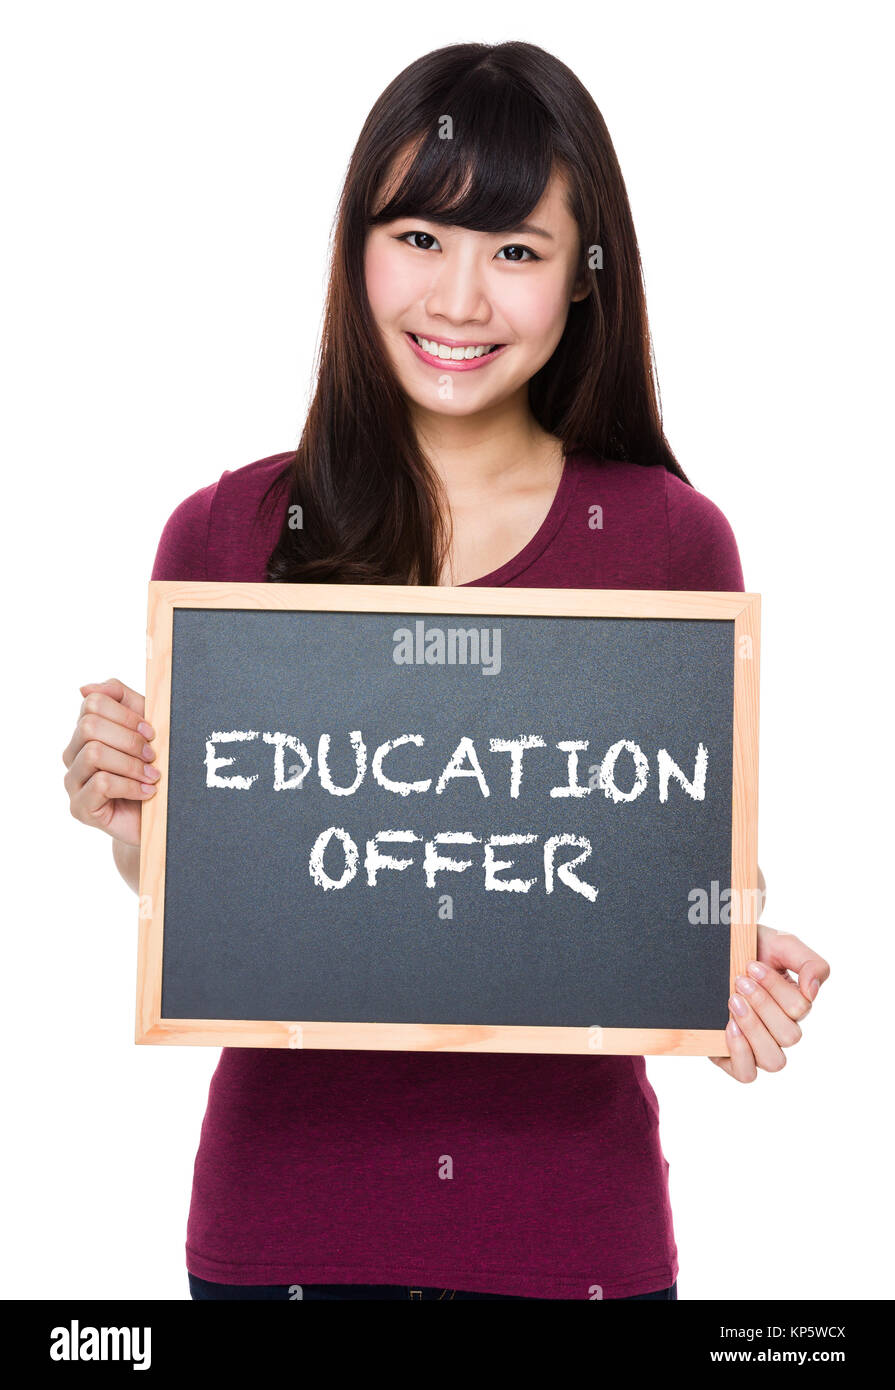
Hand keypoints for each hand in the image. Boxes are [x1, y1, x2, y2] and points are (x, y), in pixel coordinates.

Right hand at [62, 677, 157, 846]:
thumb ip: (122, 700)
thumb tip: (85, 688)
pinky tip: (147, 792)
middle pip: (90, 726)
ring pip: (94, 753)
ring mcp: (73, 781)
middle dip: (129, 739)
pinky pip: (101, 784)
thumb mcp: (145, 728)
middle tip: (153, 756)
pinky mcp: (80, 807)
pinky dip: (131, 785)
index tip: (151, 732)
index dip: (126, 715)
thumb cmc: (152, 769)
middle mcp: (73, 754)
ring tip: (153, 776)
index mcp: (86, 731)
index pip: (93, 703)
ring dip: (132, 764)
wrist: (159, 817)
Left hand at [710, 923, 829, 1081]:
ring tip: (733, 1001)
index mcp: (795, 1006)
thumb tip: (812, 992)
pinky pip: (747, 1074)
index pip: (799, 1009)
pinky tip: (729, 1025)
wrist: (710, 950)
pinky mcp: (733, 1058)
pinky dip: (741, 1053)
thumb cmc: (749, 949)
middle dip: (762, 1004)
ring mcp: (757, 1046)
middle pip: (790, 1036)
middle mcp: (779, 1030)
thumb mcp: (783, 944)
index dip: (774, 988)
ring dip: (754, 1029)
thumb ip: (811, 963)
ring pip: (774, 1060)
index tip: (751, 965)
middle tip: (739, 980)